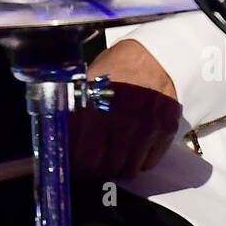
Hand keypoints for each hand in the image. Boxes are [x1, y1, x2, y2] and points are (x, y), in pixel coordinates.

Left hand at [68, 40, 181, 182]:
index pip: (80, 156)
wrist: (156, 54)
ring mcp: (146, 127)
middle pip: (103, 169)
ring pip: (127, 171)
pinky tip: (133, 148)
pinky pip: (149, 163)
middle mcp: (122, 120)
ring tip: (112, 156)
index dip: (74, 164)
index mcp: (96, 107)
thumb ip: (75, 111)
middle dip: (93, 170)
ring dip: (117, 168)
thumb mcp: (88, 82)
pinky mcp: (166, 130)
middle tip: (91, 163)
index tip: (72, 163)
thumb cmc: (117, 67)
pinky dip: (139, 161)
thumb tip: (59, 136)